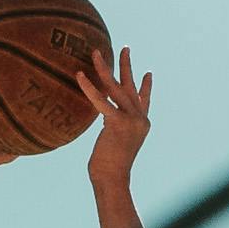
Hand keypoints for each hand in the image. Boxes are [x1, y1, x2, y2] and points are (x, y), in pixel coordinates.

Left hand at [82, 44, 152, 194]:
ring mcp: (132, 120)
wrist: (113, 179)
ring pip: (116, 88)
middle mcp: (140, 119)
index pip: (144, 101)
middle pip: (131, 86)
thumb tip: (106, 125)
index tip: (148, 73)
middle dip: (127, 65)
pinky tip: (80, 75)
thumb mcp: (113, 144)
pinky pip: (102, 101)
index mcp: (141, 125)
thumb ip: (113, 130)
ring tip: (95, 52)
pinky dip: (89, 88)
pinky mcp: (118, 123)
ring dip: (104, 68)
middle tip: (125, 47)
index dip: (146, 86)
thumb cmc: (109, 169)